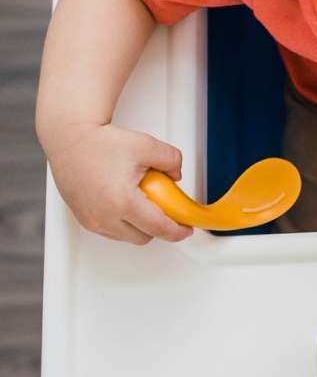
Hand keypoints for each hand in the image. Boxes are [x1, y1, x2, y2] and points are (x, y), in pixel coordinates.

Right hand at [48, 123, 192, 244]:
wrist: (69, 139)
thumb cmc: (101, 142)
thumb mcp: (147, 145)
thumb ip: (172, 160)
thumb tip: (177, 176)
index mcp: (122, 201)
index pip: (158, 227)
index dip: (177, 232)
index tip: (187, 229)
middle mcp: (104, 216)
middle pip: (143, 237)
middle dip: (158, 228)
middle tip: (167, 212)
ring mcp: (91, 220)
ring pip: (126, 236)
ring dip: (140, 227)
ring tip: (145, 203)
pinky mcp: (83, 218)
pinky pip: (110, 231)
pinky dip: (123, 223)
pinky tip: (128, 205)